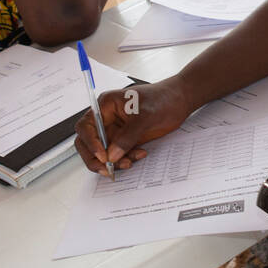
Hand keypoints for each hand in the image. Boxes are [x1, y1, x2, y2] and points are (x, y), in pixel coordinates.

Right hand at [74, 79, 192, 173]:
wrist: (180, 101)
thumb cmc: (162, 98)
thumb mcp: (144, 116)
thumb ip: (127, 136)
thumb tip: (112, 155)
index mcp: (105, 106)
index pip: (86, 127)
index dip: (90, 143)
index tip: (102, 156)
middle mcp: (107, 119)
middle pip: (88, 143)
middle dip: (96, 158)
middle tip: (107, 169)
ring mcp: (116, 130)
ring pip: (104, 152)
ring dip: (114, 161)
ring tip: (130, 162)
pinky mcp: (126, 140)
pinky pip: (119, 155)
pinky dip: (126, 159)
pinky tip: (140, 154)